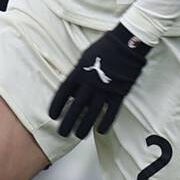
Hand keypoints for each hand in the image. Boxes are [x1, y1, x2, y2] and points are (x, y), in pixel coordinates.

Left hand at [48, 23, 151, 138]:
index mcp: (79, 72)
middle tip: (62, 133)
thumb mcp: (85, 57)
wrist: (127, 43)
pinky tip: (100, 131)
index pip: (63, 93)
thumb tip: (72, 92)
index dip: (57, 106)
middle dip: (67, 122)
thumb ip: (78, 74)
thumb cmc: (104, 48)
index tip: (53, 116)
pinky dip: (105, 123)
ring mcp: (105, 89)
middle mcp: (89, 83)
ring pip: (92, 113)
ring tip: (79, 136)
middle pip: (75, 107)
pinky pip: (111, 112)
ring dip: (84, 127)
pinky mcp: (119, 93)